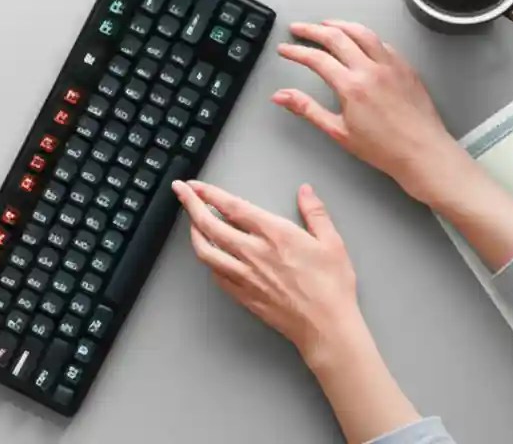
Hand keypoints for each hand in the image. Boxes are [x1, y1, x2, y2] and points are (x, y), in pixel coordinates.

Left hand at [172, 179, 362, 365]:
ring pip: (206, 252)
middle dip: (191, 205)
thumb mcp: (332, 242)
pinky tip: (210, 257)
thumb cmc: (331, 287)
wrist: (326, 326)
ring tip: (191, 223)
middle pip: (210, 226)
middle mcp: (254, 253)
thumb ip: (315, 212)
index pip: (232, 207)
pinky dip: (208, 261)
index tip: (195, 186)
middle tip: (181, 193)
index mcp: (275, 234)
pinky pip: (216, 275)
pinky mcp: (244, 296)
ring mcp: (245, 276)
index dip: (209, 193)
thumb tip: (306, 191)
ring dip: (193, 233)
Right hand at [274, 21, 476, 206]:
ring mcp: (390, 65)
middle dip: (312, 30)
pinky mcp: (405, 67)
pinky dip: (365, 36)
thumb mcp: (338, 132)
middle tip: (299, 29)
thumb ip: (307, 109)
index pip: (316, 58)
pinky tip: (360, 39)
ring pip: (362, 32)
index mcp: (352, 86)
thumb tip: (282, 96)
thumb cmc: (384, 148)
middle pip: (336, 37)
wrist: (422, 152)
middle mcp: (371, 69)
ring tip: (326, 24)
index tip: (285, 50)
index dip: (296, 51)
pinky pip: (382, 42)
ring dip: (340, 24)